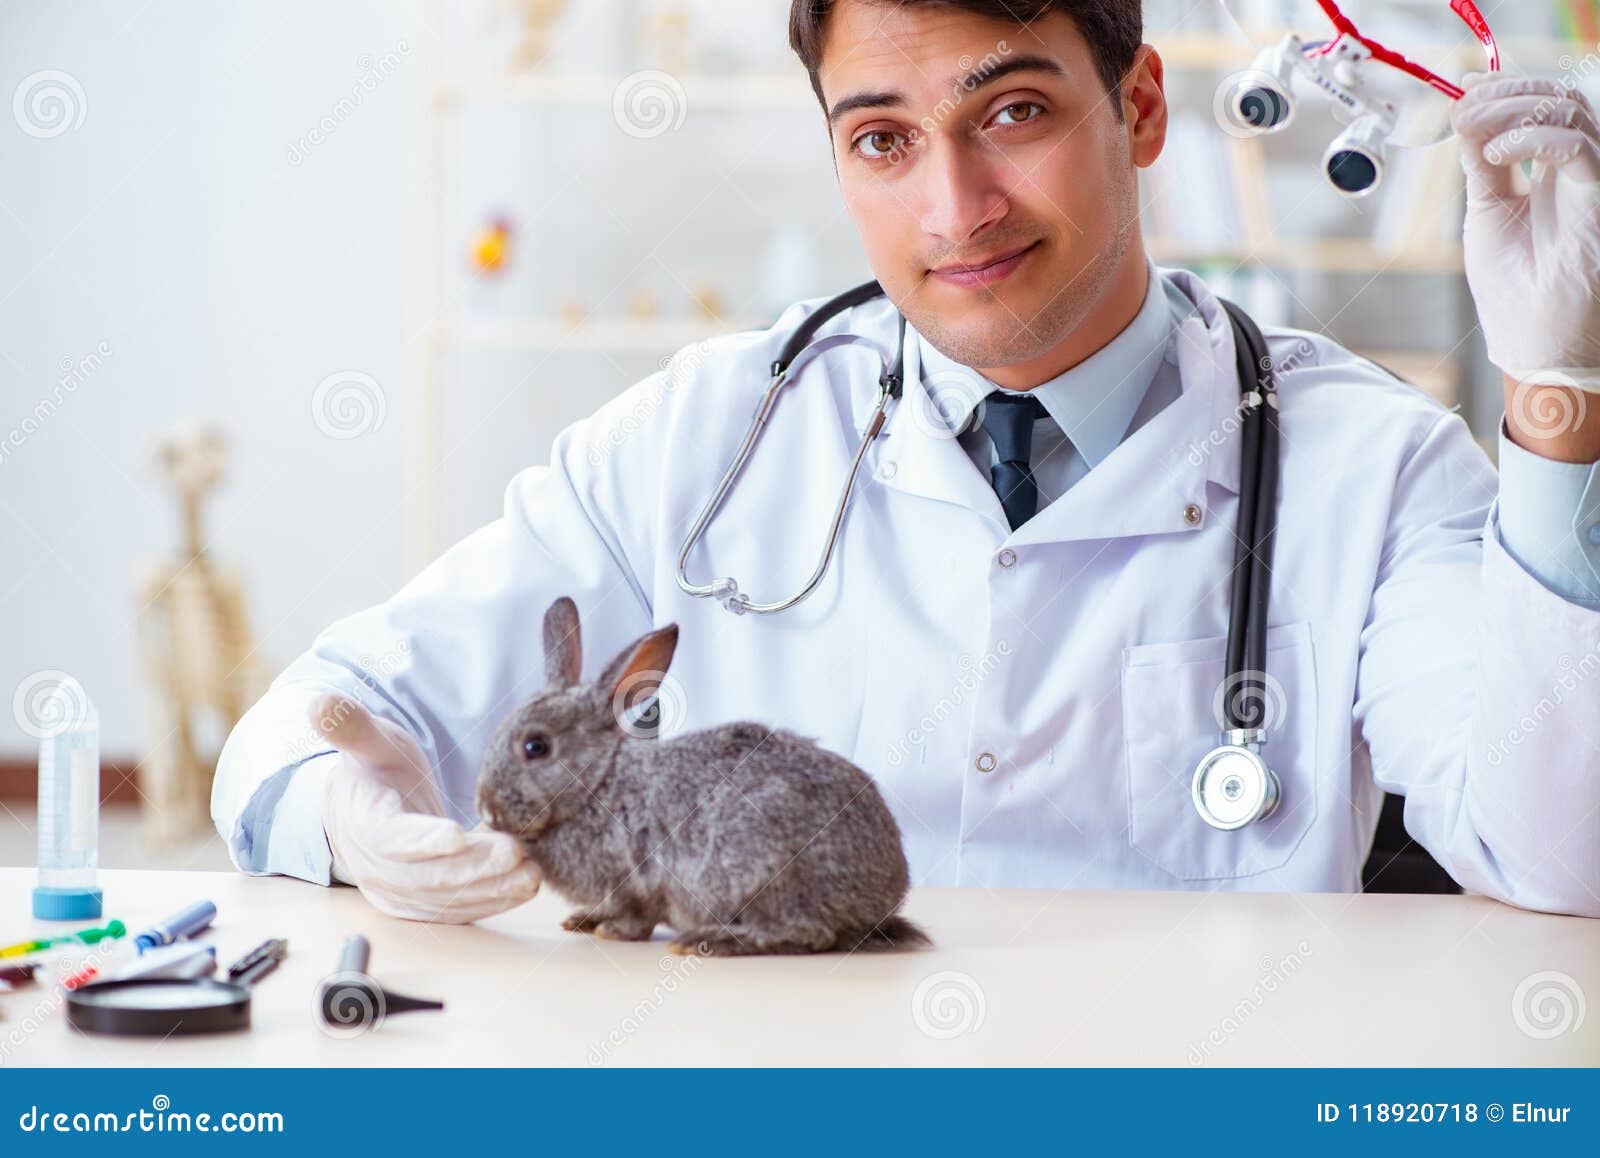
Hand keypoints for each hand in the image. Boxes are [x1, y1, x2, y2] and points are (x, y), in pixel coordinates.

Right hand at [310, 694, 541, 923]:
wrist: (363, 810)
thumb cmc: (374, 770)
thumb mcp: (369, 743)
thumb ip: (352, 727)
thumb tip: (320, 703)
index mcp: (366, 825)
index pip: (392, 839)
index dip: (423, 840)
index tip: (457, 835)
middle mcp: (379, 868)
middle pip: (427, 876)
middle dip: (474, 868)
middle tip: (516, 853)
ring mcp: (399, 892)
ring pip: (446, 900)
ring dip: (490, 890)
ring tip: (530, 874)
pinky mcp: (422, 904)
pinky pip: (456, 911)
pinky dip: (491, 902)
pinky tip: (523, 887)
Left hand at [1451, 73, 1599, 461]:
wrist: (1536, 347)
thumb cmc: (1516, 292)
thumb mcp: (1486, 217)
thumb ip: (1481, 170)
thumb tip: (1464, 121)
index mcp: (1550, 174)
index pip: (1539, 110)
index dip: (1503, 91)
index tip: (1461, 92)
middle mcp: (1578, 172)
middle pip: (1558, 101)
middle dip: (1507, 92)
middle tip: (1464, 105)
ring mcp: (1593, 183)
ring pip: (1572, 114)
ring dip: (1516, 109)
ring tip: (1473, 128)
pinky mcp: (1599, 200)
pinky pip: (1579, 149)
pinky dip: (1535, 139)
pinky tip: (1497, 155)